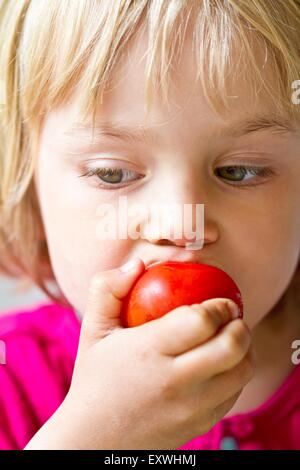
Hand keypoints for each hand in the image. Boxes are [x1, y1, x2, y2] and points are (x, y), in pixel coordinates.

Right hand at [25, 258, 253, 448]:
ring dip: (245, 349)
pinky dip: (237, 374)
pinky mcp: (200, 425)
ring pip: (241, 373)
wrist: (96, 437)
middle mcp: (174, 382)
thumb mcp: (92, 330)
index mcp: (148, 350)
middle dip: (240, 325)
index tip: (222, 300)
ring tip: (233, 338)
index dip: (220, 305)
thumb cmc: (95, 378)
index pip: (201, 321)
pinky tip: (224, 364)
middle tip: (234, 316)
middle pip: (231, 347)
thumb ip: (107, 289)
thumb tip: (138, 264)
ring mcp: (191, 408)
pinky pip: (234, 395)